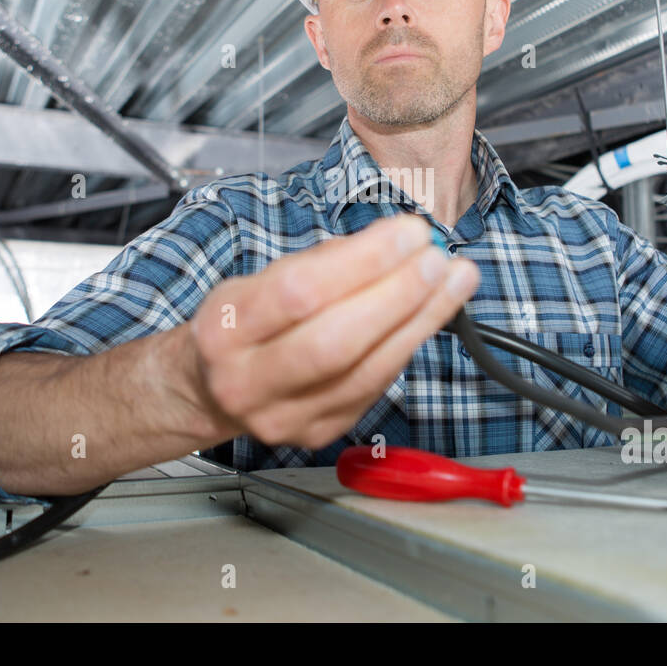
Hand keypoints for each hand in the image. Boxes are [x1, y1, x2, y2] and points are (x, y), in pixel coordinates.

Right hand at [180, 214, 479, 449]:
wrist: (211, 389)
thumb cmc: (244, 325)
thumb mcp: (261, 279)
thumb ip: (324, 263)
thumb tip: (393, 242)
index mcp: (226, 329)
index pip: (300, 292)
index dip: (363, 261)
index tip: (408, 232)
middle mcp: (248, 381)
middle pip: (335, 341)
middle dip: (398, 295)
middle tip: (437, 260)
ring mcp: (285, 416)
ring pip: (366, 372)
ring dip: (421, 321)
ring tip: (455, 282)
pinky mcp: (319, 433)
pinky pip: (376, 387)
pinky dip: (408, 345)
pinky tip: (431, 315)